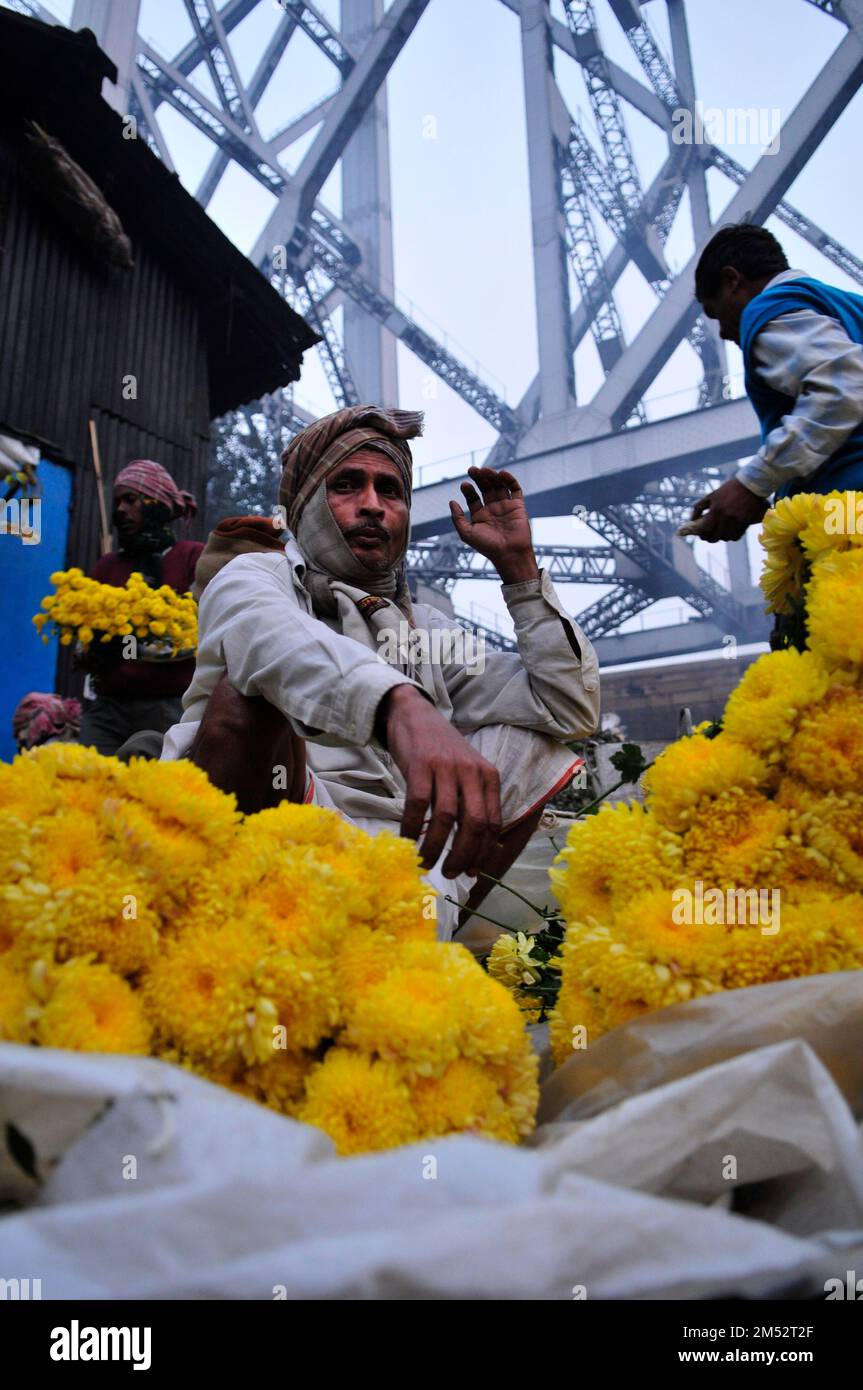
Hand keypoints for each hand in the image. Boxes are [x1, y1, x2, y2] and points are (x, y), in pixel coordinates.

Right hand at [378, 684, 501, 878]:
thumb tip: (473, 846)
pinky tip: (408, 839)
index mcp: (488, 776)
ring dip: (436, 846)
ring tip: (427, 862)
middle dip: (463, 855)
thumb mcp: (467, 771)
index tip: (472, 871)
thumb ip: (473, 799)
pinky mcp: (421, 764)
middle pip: (474, 823)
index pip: (493, 822)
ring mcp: (446, 767)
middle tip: (451, 873)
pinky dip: (413, 827)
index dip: (484, 851)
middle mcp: (472, 771)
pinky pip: (418, 804)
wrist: (414, 714)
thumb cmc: (440, 750)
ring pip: (447, 817)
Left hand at [449, 466, 538, 582]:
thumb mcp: (467, 533)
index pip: (473, 497)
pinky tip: (502, 473)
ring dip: (492, 476)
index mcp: (480, 515)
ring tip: (485, 470)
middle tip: (473, 470)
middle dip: (479, 478)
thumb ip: (457, 518)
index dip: (468, 490)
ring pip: (499, 485)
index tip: (465, 485)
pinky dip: (509, 480)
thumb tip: (451, 502)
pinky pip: (515, 489)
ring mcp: (505, 506)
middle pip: (485, 488)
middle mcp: (492, 509)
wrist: (509, 553)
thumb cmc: (487, 547)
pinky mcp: (518, 505)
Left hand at [687, 477, 768, 541]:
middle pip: (715, 537)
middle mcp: (726, 518)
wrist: (752, 485)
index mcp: (716, 510)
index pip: (705, 530)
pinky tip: (730, 531)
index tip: (701, 534)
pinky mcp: (746, 524)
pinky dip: (731, 536)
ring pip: (726, 538)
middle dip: (710, 538)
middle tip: (709, 535)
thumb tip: (692, 519)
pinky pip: (736, 536)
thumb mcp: (712, 495)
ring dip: (721, 537)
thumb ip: (699, 507)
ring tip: (720, 532)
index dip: (701, 534)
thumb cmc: (729, 489)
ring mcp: (737, 522)